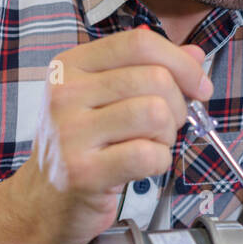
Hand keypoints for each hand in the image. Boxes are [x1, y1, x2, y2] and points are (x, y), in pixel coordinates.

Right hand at [9, 27, 211, 243]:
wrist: (43, 200)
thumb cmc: (81, 146)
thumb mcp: (107, 98)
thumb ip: (149, 71)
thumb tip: (195, 55)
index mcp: (72, 66)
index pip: (139, 43)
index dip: (181, 63)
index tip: (199, 86)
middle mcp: (65, 93)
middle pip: (155, 78)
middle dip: (177, 106)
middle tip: (165, 126)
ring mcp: (71, 133)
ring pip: (155, 114)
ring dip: (167, 135)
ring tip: (149, 145)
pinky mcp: (83, 171)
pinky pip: (148, 154)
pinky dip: (159, 162)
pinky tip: (142, 166)